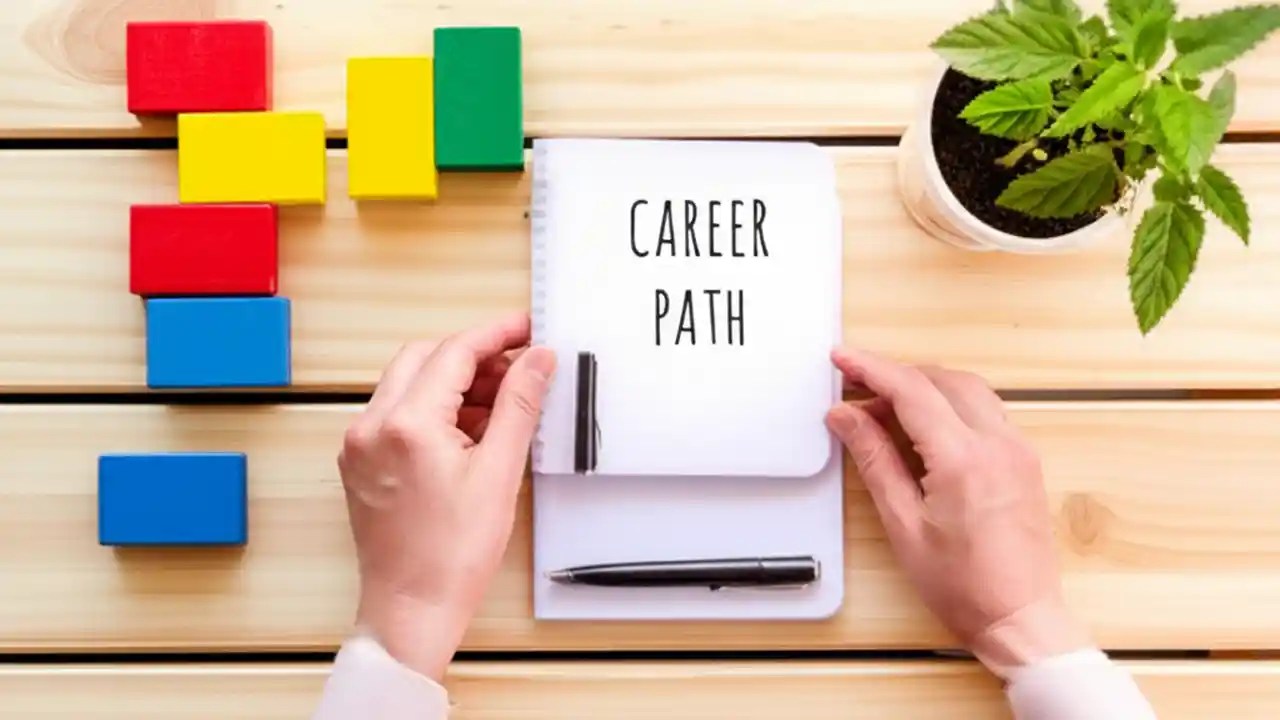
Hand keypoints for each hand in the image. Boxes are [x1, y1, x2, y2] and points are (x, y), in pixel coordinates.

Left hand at [337, 313, 556, 681]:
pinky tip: (472, 429)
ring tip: (503, 404)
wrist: (412, 607)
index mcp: (406, 424)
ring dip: (454, 383)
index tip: (526, 329)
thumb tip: (537, 361)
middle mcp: (372, 426)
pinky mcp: (360, 462)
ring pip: (409, 383)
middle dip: (474, 356)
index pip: (454, 353)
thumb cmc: (451, 556)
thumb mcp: (499, 473)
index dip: (496, 335)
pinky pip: (398, 413)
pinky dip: (434, 408)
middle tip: (519, 365)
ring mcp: (360, 444)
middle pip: (425, 358)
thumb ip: (519, 406)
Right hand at [826, 348, 1090, 678]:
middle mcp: (999, 445)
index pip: (912, 390)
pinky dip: (951, 405)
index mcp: (964, 459)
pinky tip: (925, 428)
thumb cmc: (965, 586)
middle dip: (896, 375)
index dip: (871, 368)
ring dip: (925, 386)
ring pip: (968, 389)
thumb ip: (874, 460)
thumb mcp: (902, 524)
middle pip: (941, 379)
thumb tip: (846, 417)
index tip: (843, 358)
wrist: (1020, 618)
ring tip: (886, 407)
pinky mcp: (1025, 461)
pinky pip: (986, 411)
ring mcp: (1018, 450)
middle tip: (856, 387)